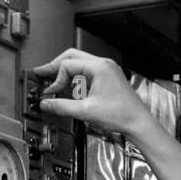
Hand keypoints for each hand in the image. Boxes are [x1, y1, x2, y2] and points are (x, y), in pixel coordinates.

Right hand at [34, 49, 161, 143]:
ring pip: (80, 64)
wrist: (138, 122)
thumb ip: (62, 106)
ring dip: (67, 74)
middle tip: (42, 74)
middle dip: (56, 67)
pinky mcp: (108, 78)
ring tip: (57, 86)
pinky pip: (88, 72)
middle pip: (72, 57)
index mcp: (99, 67)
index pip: (68, 65)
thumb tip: (47, 103)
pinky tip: (72, 91)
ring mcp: (107, 70)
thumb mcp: (85, 111)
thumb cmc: (121, 114)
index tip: (51, 92)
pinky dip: (77, 80)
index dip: (56, 79)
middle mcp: (104, 64)